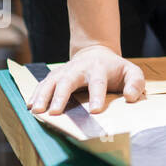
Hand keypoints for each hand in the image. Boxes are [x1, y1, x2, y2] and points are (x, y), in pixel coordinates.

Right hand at [26, 44, 145, 114]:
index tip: (95, 110)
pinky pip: (43, 84)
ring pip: (51, 81)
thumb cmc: (115, 69)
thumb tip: (130, 97)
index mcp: (99, 69)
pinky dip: (35, 93)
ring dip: (43, 95)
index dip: (97, 96)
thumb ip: (135, 83)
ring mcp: (65, 71)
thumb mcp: (131, 72)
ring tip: (36, 111)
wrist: (97, 54)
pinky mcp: (55, 75)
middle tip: (55, 112)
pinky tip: (29, 105)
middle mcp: (79, 69)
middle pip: (68, 81)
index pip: (98, 82)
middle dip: (61, 96)